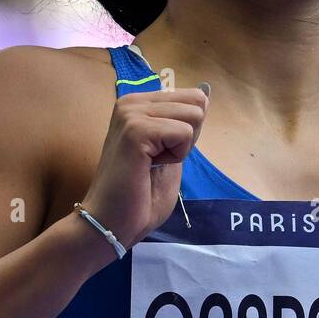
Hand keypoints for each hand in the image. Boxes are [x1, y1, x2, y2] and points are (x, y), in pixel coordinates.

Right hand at [79, 84, 209, 247]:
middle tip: (158, 160)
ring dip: (180, 148)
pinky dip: (175, 156)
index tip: (162, 152)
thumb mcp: (172, 150)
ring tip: (151, 164)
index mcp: (139, 103)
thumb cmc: (141, 194)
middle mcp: (132, 102)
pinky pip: (183, 132)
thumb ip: (185, 124)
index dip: (189, 131)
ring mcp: (131, 113)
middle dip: (188, 138)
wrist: (113, 221)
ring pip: (193, 116)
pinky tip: (148, 167)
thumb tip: (205, 96)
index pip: (194, 97)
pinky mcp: (135, 129)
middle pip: (197, 103)